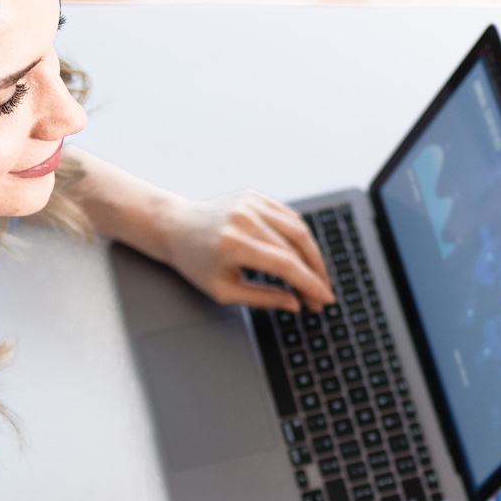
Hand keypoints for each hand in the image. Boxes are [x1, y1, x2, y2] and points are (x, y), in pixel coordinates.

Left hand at [162, 190, 334, 311]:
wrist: (176, 227)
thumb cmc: (196, 263)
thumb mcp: (223, 291)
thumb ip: (262, 299)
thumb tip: (295, 304)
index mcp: (234, 244)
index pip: (286, 265)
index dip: (310, 284)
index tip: (324, 300)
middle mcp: (244, 219)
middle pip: (296, 247)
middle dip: (315, 275)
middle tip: (322, 296)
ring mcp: (251, 203)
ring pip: (299, 229)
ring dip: (314, 256)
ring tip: (318, 277)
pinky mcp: (255, 196)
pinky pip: (289, 216)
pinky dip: (302, 237)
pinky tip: (306, 255)